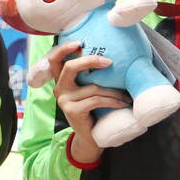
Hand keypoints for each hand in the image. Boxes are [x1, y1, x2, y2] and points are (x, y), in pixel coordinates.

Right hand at [45, 41, 129, 163]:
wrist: (91, 136)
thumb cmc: (93, 110)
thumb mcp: (88, 90)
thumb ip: (88, 77)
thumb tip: (108, 57)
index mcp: (61, 81)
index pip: (54, 60)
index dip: (63, 49)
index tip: (79, 43)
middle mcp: (59, 89)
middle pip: (69, 67)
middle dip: (90, 60)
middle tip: (109, 61)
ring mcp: (64, 100)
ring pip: (92, 87)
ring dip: (113, 91)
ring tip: (125, 95)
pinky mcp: (73, 111)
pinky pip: (96, 100)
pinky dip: (113, 100)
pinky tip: (123, 103)